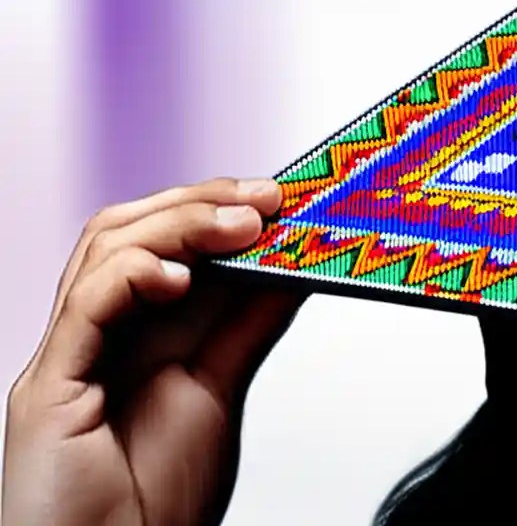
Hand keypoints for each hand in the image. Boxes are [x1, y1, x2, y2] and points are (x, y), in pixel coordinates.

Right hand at [3, 178, 304, 524]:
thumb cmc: (152, 506)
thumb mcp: (217, 393)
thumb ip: (245, 328)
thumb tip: (292, 269)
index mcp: (133, 335)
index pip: (167, 244)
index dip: (220, 211)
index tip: (285, 197)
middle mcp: (95, 336)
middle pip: (129, 232)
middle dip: (202, 203)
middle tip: (270, 198)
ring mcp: (69, 359)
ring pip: (103, 252)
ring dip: (179, 225)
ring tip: (243, 225)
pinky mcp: (48, 391)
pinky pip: (84, 308)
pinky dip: (131, 275)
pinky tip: (179, 275)